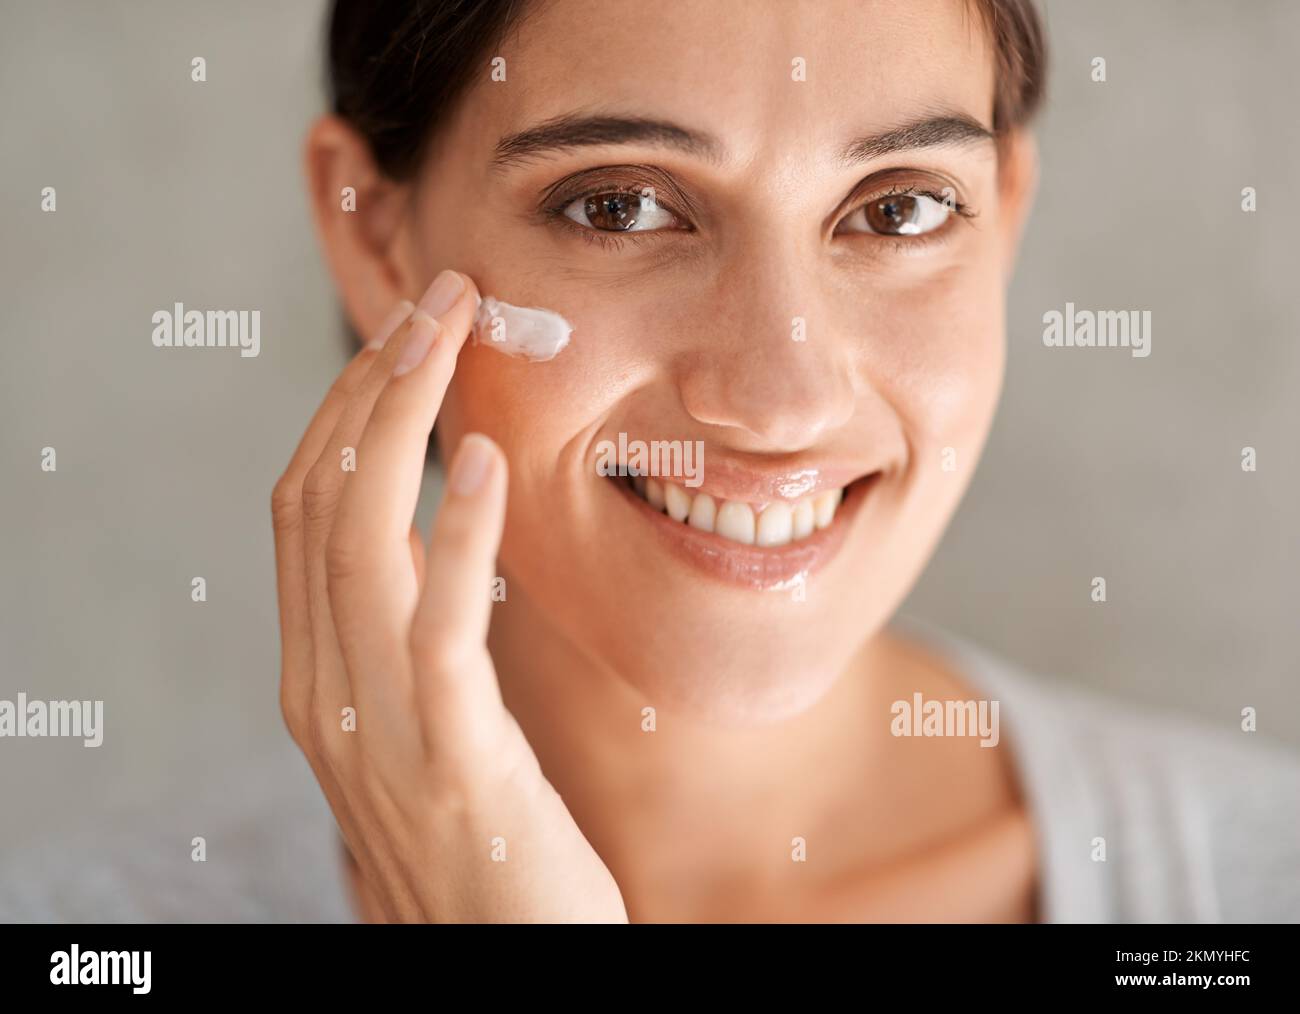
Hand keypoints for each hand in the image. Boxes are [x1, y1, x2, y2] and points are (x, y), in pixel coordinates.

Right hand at [270, 270, 627, 922]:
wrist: (513, 963)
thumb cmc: (489, 846)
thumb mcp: (435, 728)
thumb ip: (416, 643)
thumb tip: (441, 547)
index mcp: (321, 677)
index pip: (306, 512)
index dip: (347, 410)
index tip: (404, 333)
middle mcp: (326, 692)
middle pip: (319, 501)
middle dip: (370, 384)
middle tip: (434, 297)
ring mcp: (377, 728)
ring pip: (361, 540)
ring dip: (403, 420)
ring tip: (451, 331)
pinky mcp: (452, 759)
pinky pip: (440, 624)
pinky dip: (458, 531)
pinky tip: (489, 458)